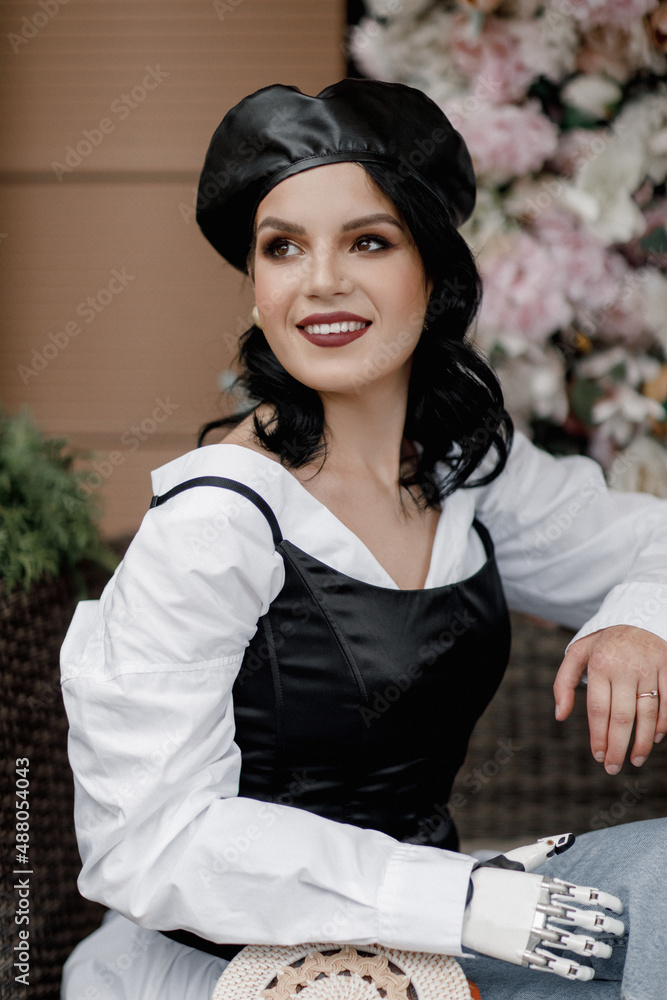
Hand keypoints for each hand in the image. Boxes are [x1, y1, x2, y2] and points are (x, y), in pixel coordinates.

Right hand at [462, 865, 623, 981]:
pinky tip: (586, 972)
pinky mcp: (522, 953)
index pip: (582, 893)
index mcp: (542, 885)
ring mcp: (532, 932)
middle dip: (606, 927)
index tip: (616, 908)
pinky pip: (556, 965)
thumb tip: (565, 839)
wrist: (457, 901)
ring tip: (605, 951)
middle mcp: (541, 909)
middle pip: (584, 920)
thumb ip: (540, 850)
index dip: (604, 901)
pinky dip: (575, 970)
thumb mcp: (514, 859)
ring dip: (595, 949)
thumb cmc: (488, 878)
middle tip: (618, 931)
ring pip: (575, 943)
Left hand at [554, 625, 666, 773]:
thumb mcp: (576, 655)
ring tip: (634, 759)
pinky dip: (663, 724)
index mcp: (600, 664)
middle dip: (618, 747)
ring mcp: (649, 667)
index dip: (598, 736)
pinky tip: (655, 739)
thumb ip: (563, 684)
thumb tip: (559, 716)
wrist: (636, 618)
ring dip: (642, 741)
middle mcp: (625, 667)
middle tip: (614, 769)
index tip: (599, 756)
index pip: (598, 709)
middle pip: (622, 716)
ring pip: (648, 712)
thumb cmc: (602, 645)